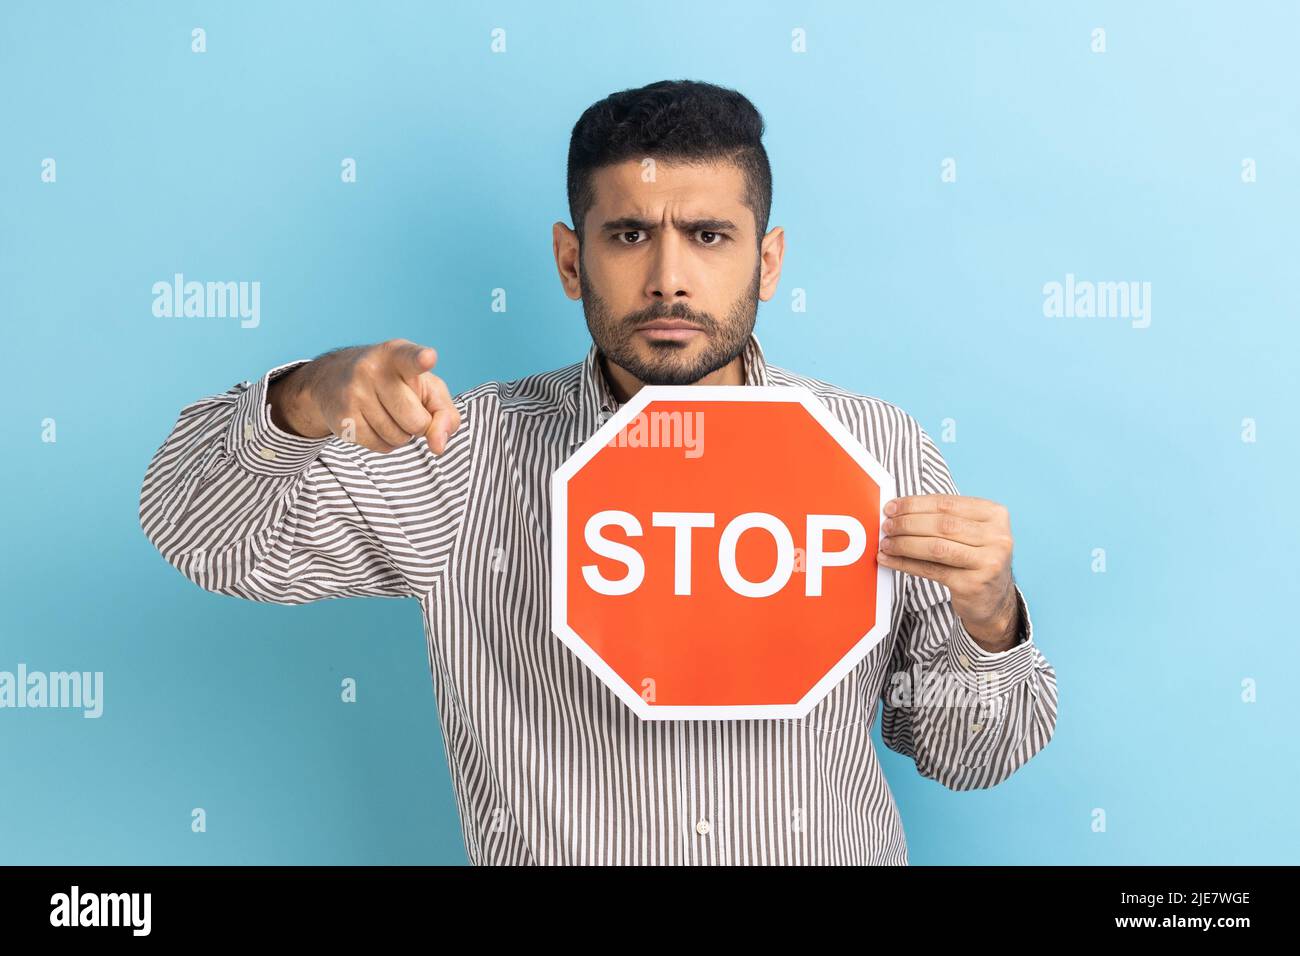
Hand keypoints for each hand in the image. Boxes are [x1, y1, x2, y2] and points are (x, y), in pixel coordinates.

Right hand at [268, 338, 461, 454]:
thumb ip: (445, 414)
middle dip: (419, 424)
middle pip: (417, 421)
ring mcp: (354, 394)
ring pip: (399, 438)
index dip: (421, 359)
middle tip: (406, 408)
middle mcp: (372, 369)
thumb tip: (438, 446)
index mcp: (398, 355)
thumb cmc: (395, 384)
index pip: (410, 357)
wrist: (334, 380)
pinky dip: (385, 442)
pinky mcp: (343, 418)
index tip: (428, 357)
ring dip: (401, 434)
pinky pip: (381, 447)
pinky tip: (374, 423)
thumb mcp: (426, 387)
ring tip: (388, 413)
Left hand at [876, 494, 1018, 651]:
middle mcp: (998, 537)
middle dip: (907, 523)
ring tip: (886, 543)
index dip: (915, 504)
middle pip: (941, 524)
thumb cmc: (975, 559)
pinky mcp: (974, 585)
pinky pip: (931, 570)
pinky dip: (906, 563)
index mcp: (995, 514)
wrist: (994, 599)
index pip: (947, 503)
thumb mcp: (970, 532)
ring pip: (936, 547)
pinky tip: (890, 560)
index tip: (892, 507)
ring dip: (904, 543)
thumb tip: (898, 511)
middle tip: (887, 526)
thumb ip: (942, 518)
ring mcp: (989, 562)